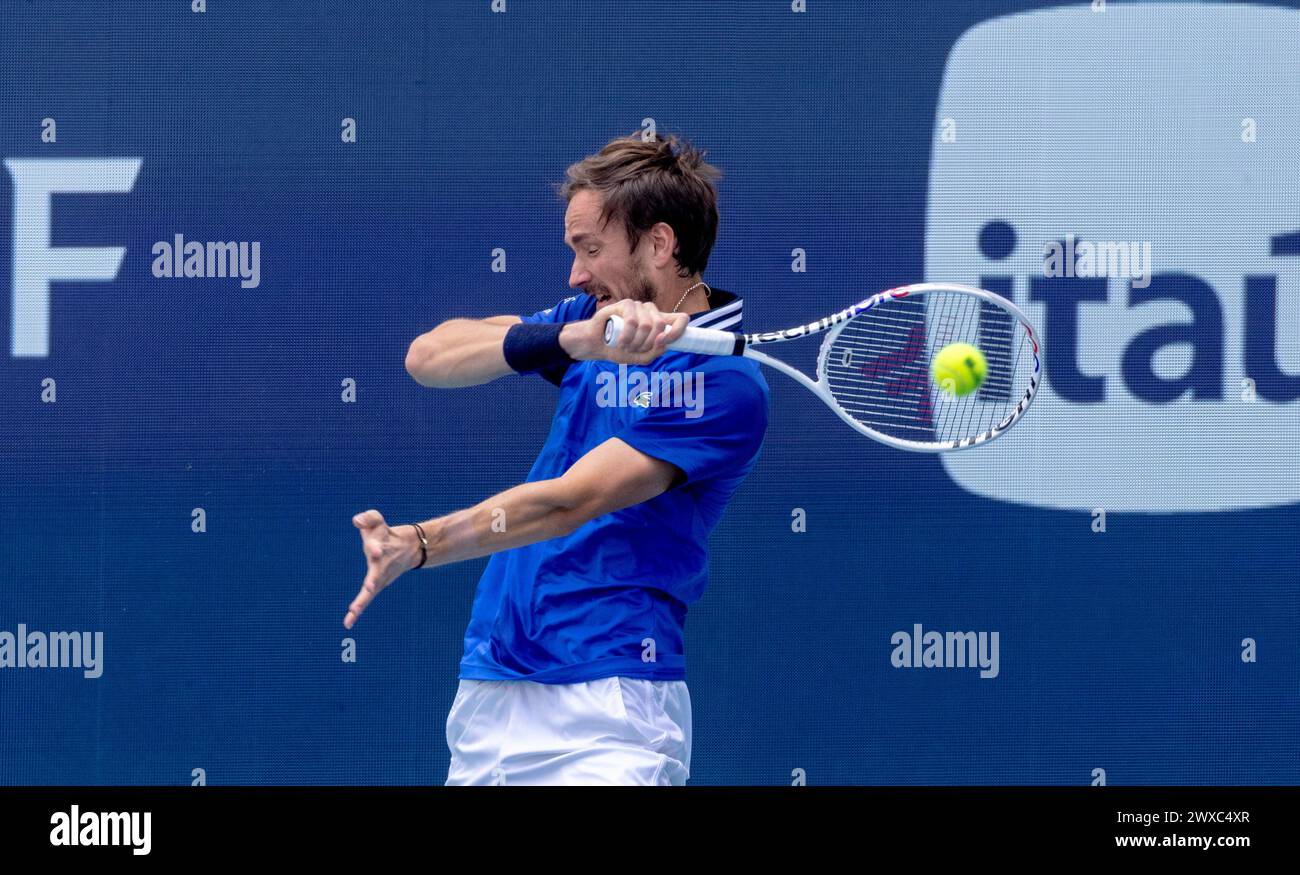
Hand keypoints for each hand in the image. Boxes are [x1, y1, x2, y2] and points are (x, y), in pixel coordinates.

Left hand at [344, 510, 419, 628]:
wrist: (408, 550)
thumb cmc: (386, 535)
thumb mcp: (378, 522)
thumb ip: (368, 518)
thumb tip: (356, 520)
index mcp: (382, 547)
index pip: (377, 546)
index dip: (376, 548)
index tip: (376, 550)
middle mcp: (382, 565)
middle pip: (376, 572)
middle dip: (373, 579)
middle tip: (370, 586)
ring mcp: (380, 577)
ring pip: (371, 591)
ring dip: (363, 600)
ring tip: (353, 611)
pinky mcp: (376, 586)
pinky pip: (365, 599)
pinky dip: (357, 611)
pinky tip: (347, 623)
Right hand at [561, 299, 687, 363]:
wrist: (597, 345)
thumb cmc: (619, 349)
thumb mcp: (641, 357)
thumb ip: (655, 352)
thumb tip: (664, 342)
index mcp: (660, 323)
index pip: (681, 319)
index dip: (678, 330)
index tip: (665, 341)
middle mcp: (652, 313)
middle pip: (661, 325)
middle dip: (647, 343)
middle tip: (634, 349)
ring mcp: (640, 307)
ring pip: (647, 325)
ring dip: (635, 342)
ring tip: (625, 345)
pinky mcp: (626, 304)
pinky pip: (633, 321)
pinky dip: (627, 336)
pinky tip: (620, 341)